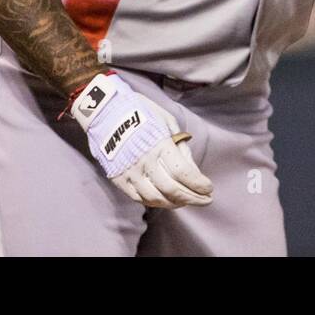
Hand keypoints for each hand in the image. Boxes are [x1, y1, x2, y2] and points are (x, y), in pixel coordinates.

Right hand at [68, 72, 213, 208]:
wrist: (105, 110)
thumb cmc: (140, 111)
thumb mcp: (166, 121)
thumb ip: (180, 146)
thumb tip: (191, 169)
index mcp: (159, 145)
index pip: (184, 174)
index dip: (199, 185)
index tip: (209, 189)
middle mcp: (145, 162)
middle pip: (173, 190)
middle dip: (193, 198)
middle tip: (206, 200)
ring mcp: (130, 173)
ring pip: (156, 198)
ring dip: (176, 203)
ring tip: (187, 201)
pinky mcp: (118, 178)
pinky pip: (139, 198)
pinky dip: (155, 202)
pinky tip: (166, 200)